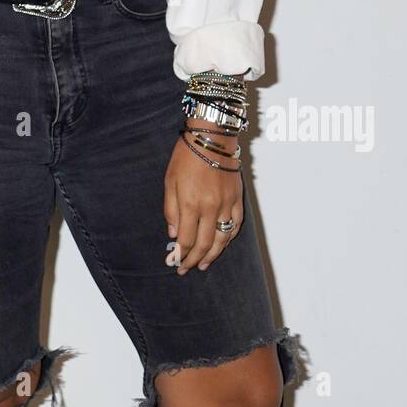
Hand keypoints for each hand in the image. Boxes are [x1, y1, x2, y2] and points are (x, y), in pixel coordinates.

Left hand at [163, 128, 242, 274]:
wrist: (212, 138)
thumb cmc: (186, 157)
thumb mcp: (169, 181)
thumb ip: (170, 210)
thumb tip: (173, 234)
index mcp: (190, 204)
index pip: (186, 239)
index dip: (180, 254)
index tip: (174, 262)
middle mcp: (210, 208)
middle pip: (203, 243)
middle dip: (194, 260)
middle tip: (186, 269)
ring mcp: (226, 204)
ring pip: (222, 239)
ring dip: (213, 255)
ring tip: (204, 264)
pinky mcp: (238, 199)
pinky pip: (236, 224)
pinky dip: (229, 238)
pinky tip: (222, 244)